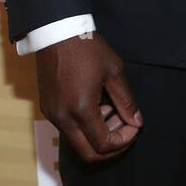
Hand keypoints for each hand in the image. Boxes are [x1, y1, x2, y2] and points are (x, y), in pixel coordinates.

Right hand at [37, 33, 142, 164]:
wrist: (55, 32)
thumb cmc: (86, 48)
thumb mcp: (113, 71)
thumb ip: (126, 101)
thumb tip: (137, 122)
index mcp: (81, 109)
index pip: (104, 145)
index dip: (123, 141)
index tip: (134, 127)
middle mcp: (63, 118)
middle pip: (88, 153)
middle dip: (110, 147)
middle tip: (125, 130)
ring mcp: (52, 114)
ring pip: (77, 142)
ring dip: (97, 136)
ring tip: (112, 112)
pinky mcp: (47, 108)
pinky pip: (68, 129)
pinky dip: (84, 126)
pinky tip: (97, 106)